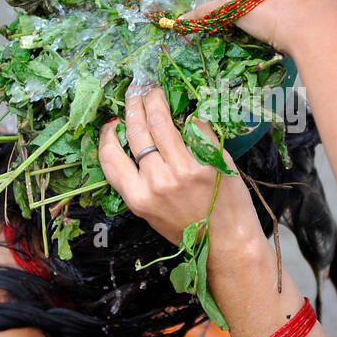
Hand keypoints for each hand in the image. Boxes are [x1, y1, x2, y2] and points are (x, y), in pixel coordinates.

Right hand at [98, 85, 266, 261]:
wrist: (227, 244)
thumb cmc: (188, 229)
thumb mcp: (153, 213)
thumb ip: (141, 182)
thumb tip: (135, 143)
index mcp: (139, 197)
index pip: (111, 157)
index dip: (108, 134)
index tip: (112, 122)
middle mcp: (158, 181)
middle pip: (137, 132)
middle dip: (134, 107)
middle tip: (136, 93)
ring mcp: (184, 169)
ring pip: (162, 123)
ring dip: (156, 101)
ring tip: (155, 93)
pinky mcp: (210, 161)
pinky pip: (195, 128)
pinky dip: (190, 117)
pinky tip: (188, 113)